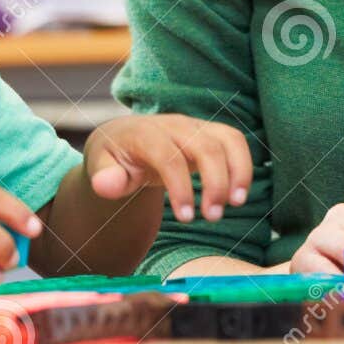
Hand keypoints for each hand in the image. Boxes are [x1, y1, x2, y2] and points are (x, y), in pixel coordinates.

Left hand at [83, 114, 252, 223]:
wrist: (125, 137)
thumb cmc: (114, 157)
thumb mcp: (100, 167)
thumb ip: (104, 177)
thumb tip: (109, 185)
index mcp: (145, 133)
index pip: (169, 156)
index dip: (180, 187)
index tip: (186, 218)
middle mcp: (174, 125)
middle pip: (205, 147)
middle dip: (215, 183)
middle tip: (212, 217)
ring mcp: (196, 125)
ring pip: (228, 139)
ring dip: (238, 172)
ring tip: (235, 203)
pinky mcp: (210, 131)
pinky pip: (235, 142)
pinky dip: (243, 166)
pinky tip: (237, 194)